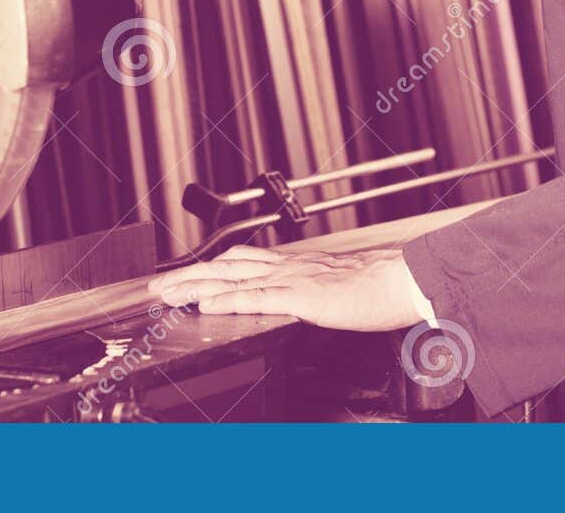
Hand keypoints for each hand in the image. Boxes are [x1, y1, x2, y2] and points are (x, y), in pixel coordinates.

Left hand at [148, 244, 426, 331]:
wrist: (408, 278)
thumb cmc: (384, 284)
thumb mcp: (341, 285)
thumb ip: (318, 291)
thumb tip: (309, 301)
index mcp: (298, 264)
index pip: (243, 260)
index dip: (212, 266)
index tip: (187, 274)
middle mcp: (289, 266)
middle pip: (227, 266)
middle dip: (189, 276)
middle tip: (157, 287)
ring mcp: (294, 280)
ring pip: (233, 278)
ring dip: (195, 285)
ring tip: (167, 295)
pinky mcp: (302, 297)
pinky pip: (257, 298)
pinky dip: (228, 299)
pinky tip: (207, 305)